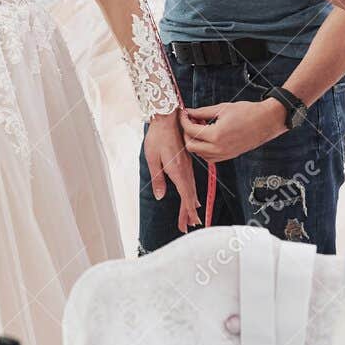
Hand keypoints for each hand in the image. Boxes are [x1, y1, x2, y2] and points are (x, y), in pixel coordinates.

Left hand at [144, 112, 200, 231]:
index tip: (190, 222)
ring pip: (191, 189)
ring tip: (191, 217)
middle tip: (188, 226)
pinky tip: (192, 197)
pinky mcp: (186, 162)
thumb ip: (158, 179)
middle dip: (188, 212)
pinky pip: (190, 182)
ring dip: (190, 204)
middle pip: (189, 195)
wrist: (167, 118)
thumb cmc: (158, 137)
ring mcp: (187, 166)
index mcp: (177, 170)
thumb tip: (160, 196)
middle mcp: (185, 170)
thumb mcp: (152, 158)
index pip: (185, 195)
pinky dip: (191, 193)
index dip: (187, 210)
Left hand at [181, 99, 287, 163]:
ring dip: (196, 141)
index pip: (190, 130)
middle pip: (191, 146)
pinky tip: (209, 136)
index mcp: (216, 135)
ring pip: (199, 153)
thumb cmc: (248, 112)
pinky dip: (204, 148)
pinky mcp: (229, 156)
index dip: (184, 121)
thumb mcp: (222, 108)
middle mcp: (219, 148)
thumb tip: (189, 112)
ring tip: (201, 127)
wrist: (266, 121)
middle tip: (191, 121)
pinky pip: (209, 157)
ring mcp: (224, 154)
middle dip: (187, 133)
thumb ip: (202, 112)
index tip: (184, 113)